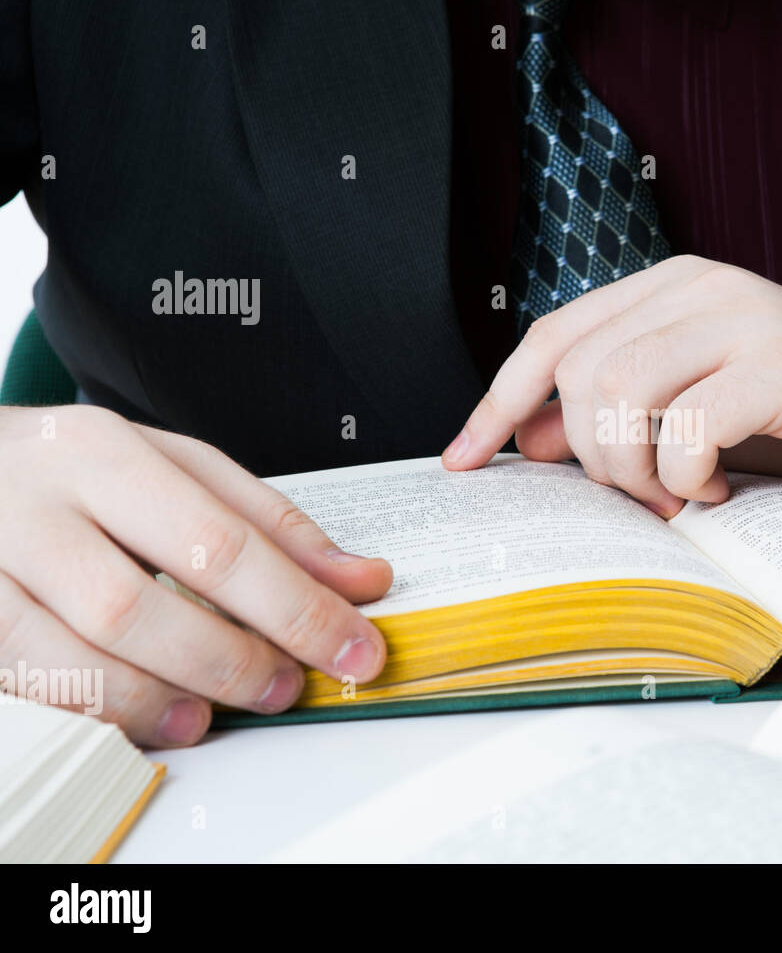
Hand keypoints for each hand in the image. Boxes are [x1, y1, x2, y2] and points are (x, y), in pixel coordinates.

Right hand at [0, 405, 391, 746]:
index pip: (218, 543)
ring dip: (156, 701)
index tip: (355, 647)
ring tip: (210, 714)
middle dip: (228, 661)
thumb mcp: (174, 468)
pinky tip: (142, 715)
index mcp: (102, 455)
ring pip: (70, 657)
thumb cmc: (75, 471)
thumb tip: (360, 580)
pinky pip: (29, 683)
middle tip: (284, 686)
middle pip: (136, 607)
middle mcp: (33, 508)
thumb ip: (268, 524)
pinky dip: (94, 711)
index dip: (296, 608)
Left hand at [445, 256, 781, 506]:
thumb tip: (529, 438)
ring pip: (621, 395)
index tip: (466, 461)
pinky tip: (722, 491)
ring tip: (681, 494)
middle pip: (580, 372)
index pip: (553, 336)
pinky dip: (689, 478)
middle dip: (593, 457)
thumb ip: (616, 417)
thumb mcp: (694, 416)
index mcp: (670, 288)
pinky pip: (690, 428)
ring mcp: (746, 318)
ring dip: (636, 470)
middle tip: (644, 493)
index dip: (500, 402)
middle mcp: (701, 287)